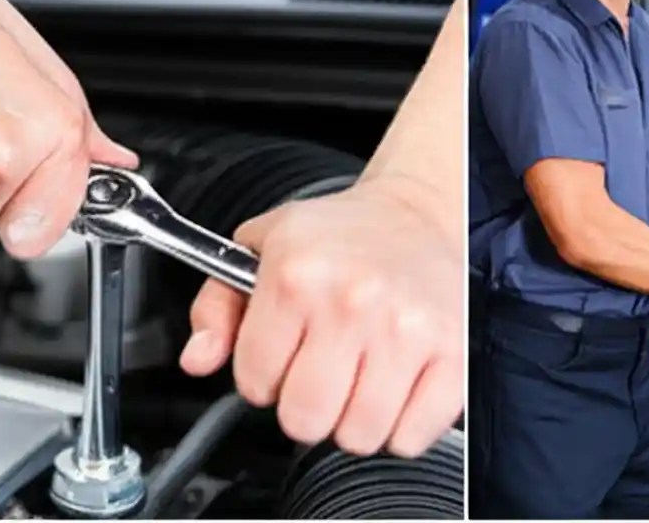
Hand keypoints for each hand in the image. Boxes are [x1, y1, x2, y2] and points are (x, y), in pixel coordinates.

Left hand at [180, 175, 462, 458]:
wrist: (415, 213)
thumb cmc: (339, 235)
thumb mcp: (259, 248)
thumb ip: (215, 306)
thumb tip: (198, 359)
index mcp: (297, 275)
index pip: (255, 381)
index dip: (262, 377)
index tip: (283, 357)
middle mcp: (352, 301)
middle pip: (304, 418)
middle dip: (304, 406)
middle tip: (320, 375)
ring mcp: (406, 330)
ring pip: (358, 435)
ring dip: (352, 420)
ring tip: (358, 380)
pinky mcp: (451, 352)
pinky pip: (411, 436)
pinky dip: (399, 428)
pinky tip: (394, 390)